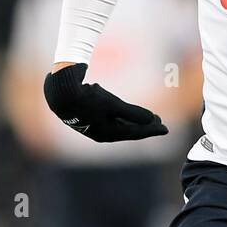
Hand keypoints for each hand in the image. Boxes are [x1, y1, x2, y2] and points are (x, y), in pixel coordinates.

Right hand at [43, 62, 167, 141]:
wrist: (60, 92)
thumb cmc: (86, 99)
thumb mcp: (112, 104)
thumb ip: (132, 112)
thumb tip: (152, 119)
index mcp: (107, 133)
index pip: (135, 133)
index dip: (152, 130)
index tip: (166, 128)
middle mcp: (102, 132)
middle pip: (129, 130)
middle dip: (146, 126)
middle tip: (160, 123)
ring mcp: (95, 125)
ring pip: (121, 125)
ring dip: (135, 121)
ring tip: (148, 118)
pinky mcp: (90, 116)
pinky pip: (112, 119)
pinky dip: (123, 117)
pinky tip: (127, 113)